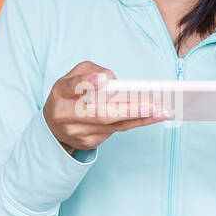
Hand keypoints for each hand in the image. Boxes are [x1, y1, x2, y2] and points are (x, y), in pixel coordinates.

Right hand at [43, 61, 166, 152]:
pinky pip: (113, 132)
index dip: (87, 83)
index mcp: (60, 93)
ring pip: (112, 126)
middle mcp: (65, 115)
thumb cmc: (69, 94)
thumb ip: (92, 71)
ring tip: (161, 112)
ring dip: (139, 119)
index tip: (103, 80)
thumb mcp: (74, 76)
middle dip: (129, 109)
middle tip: (152, 105)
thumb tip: (114, 82)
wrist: (54, 125)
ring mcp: (76, 133)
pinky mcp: (86, 143)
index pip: (72, 86)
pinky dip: (133, 124)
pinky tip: (150, 118)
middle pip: (100, 113)